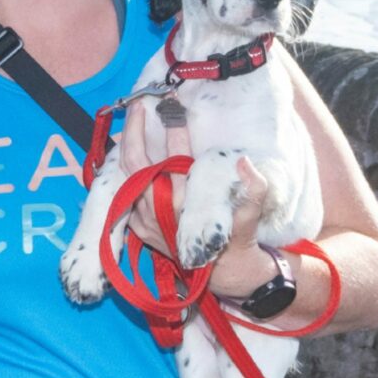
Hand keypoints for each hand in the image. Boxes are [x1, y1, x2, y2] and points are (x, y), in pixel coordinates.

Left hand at [114, 101, 268, 284]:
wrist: (223, 274)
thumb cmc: (236, 239)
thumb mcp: (250, 216)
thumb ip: (254, 190)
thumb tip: (244, 164)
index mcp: (186, 205)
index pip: (176, 159)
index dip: (175, 130)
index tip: (175, 104)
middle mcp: (160, 212)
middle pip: (138, 162)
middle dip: (135, 130)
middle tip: (140, 104)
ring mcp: (145, 220)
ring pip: (126, 175)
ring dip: (127, 145)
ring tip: (133, 119)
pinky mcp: (138, 226)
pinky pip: (124, 191)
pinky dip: (126, 168)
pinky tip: (130, 148)